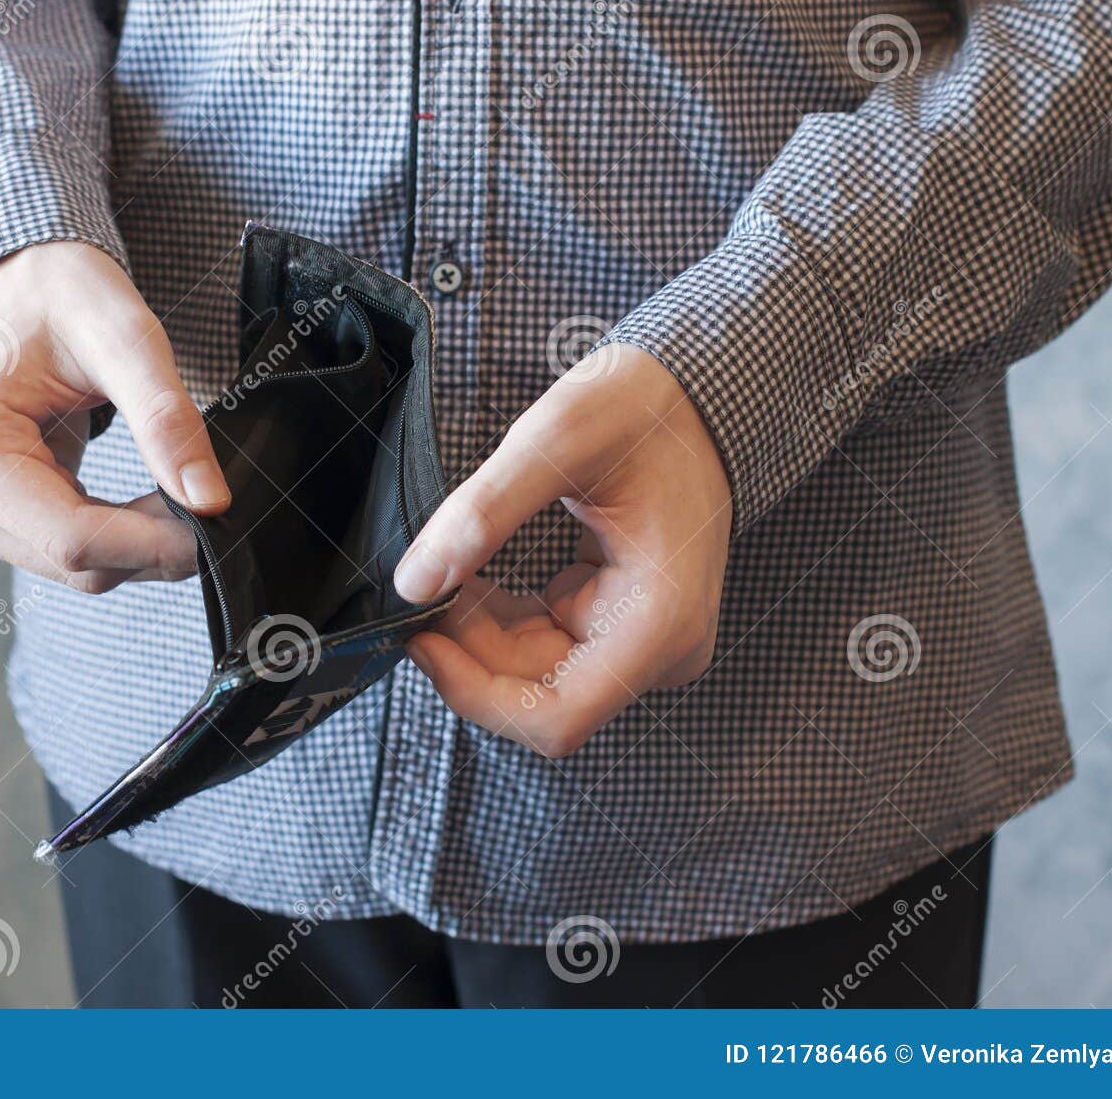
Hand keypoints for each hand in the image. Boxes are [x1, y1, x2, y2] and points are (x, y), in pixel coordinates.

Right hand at [0, 241, 228, 592]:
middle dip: (151, 542)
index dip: (154, 543)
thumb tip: (209, 501)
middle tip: (209, 500)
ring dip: (137, 541)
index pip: (72, 537)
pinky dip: (118, 532)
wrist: (15, 282)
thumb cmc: (59, 292)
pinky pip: (65, 549)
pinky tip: (149, 498)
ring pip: (74, 565)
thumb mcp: (122, 336)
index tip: (217, 526)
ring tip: (179, 487)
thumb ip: (164, 419)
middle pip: (74, 561)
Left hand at [393, 344, 730, 757]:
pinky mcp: (625, 624)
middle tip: (423, 589)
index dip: (476, 694)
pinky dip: (502, 621)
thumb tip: (413, 583)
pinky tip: (474, 579)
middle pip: (539, 695)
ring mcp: (645, 640)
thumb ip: (482, 514)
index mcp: (658, 622)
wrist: (697, 394)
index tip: (422, 640)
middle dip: (470, 651)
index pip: (555, 717)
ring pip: (536, 674)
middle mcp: (661, 649)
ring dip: (480, 635)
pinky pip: (548, 646)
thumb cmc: (643, 407)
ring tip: (446, 573)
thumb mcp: (555, 442)